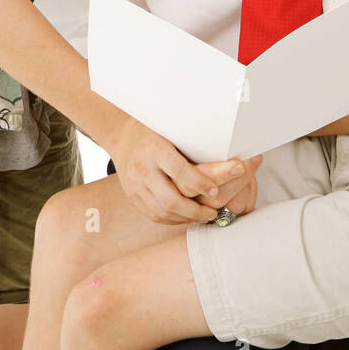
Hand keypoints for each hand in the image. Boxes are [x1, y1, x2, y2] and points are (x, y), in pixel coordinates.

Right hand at [108, 117, 252, 224]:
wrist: (122, 136)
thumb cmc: (154, 130)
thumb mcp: (172, 130)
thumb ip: (192, 145)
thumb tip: (226, 155)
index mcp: (155, 149)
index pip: (180, 171)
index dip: (201, 184)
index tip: (216, 190)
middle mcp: (143, 169)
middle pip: (170, 199)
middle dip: (196, 210)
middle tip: (214, 212)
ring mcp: (135, 185)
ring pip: (162, 211)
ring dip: (187, 218)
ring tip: (205, 216)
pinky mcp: (133, 196)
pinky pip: (154, 215)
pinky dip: (173, 219)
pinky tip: (187, 217)